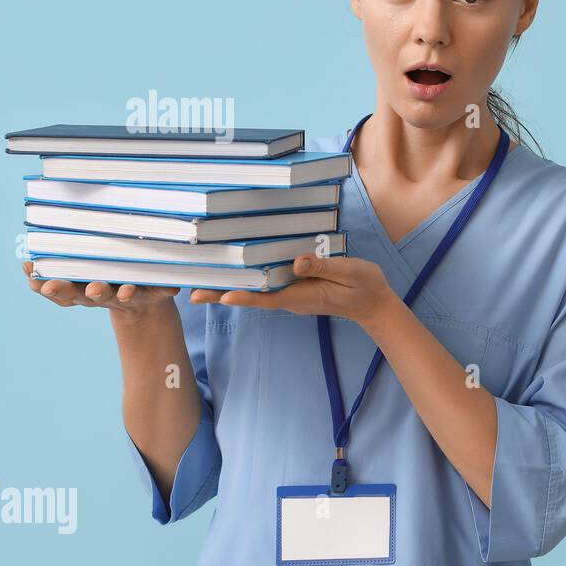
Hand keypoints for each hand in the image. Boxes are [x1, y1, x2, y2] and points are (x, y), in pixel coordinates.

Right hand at [22, 258, 180, 319]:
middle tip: (90, 290)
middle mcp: (105, 293)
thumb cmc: (103, 275)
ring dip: (125, 294)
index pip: (64, 291)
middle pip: (94, 295)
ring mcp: (131, 294)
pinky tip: (173, 288)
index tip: (43, 283)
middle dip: (91, 292)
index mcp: (82, 287)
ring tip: (125, 293)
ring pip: (125, 295)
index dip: (53, 289)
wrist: (142, 301)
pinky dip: (166, 290)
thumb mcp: (78, 270)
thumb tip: (25, 260)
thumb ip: (56, 264)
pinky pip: (162, 291)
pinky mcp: (156, 293)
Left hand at [189, 255, 396, 327]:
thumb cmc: (364, 287)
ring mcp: (292, 294)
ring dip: (230, 286)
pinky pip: (267, 285)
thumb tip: (297, 261)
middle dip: (223, 293)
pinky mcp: (294, 288)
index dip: (245, 296)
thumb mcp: (350, 272)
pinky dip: (247, 280)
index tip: (222, 295)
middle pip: (253, 296)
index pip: (267, 298)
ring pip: (256, 291)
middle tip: (192, 293)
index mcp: (303, 296)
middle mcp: (291, 298)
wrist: (374, 304)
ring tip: (200, 283)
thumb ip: (323, 266)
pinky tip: (233, 271)